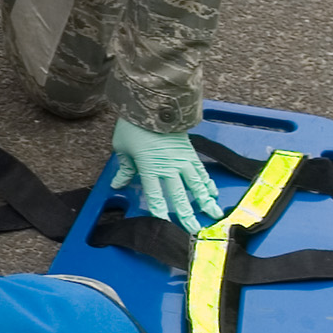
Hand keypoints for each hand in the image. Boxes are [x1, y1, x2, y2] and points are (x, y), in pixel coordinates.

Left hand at [108, 121, 224, 232]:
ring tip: (213, 214)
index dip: (160, 212)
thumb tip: (118, 184)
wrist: (152, 101)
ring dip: (205, 200)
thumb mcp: (122, 147)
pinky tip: (213, 192)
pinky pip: (201, 170)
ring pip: (196, 184)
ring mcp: (182, 159)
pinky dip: (207, 182)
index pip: (155, 195)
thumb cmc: (133, 124)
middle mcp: (169, 166)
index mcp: (149, 167)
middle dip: (186, 214)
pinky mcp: (190, 151)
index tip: (165, 227)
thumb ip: (124, 168)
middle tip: (194, 230)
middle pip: (179, 195)